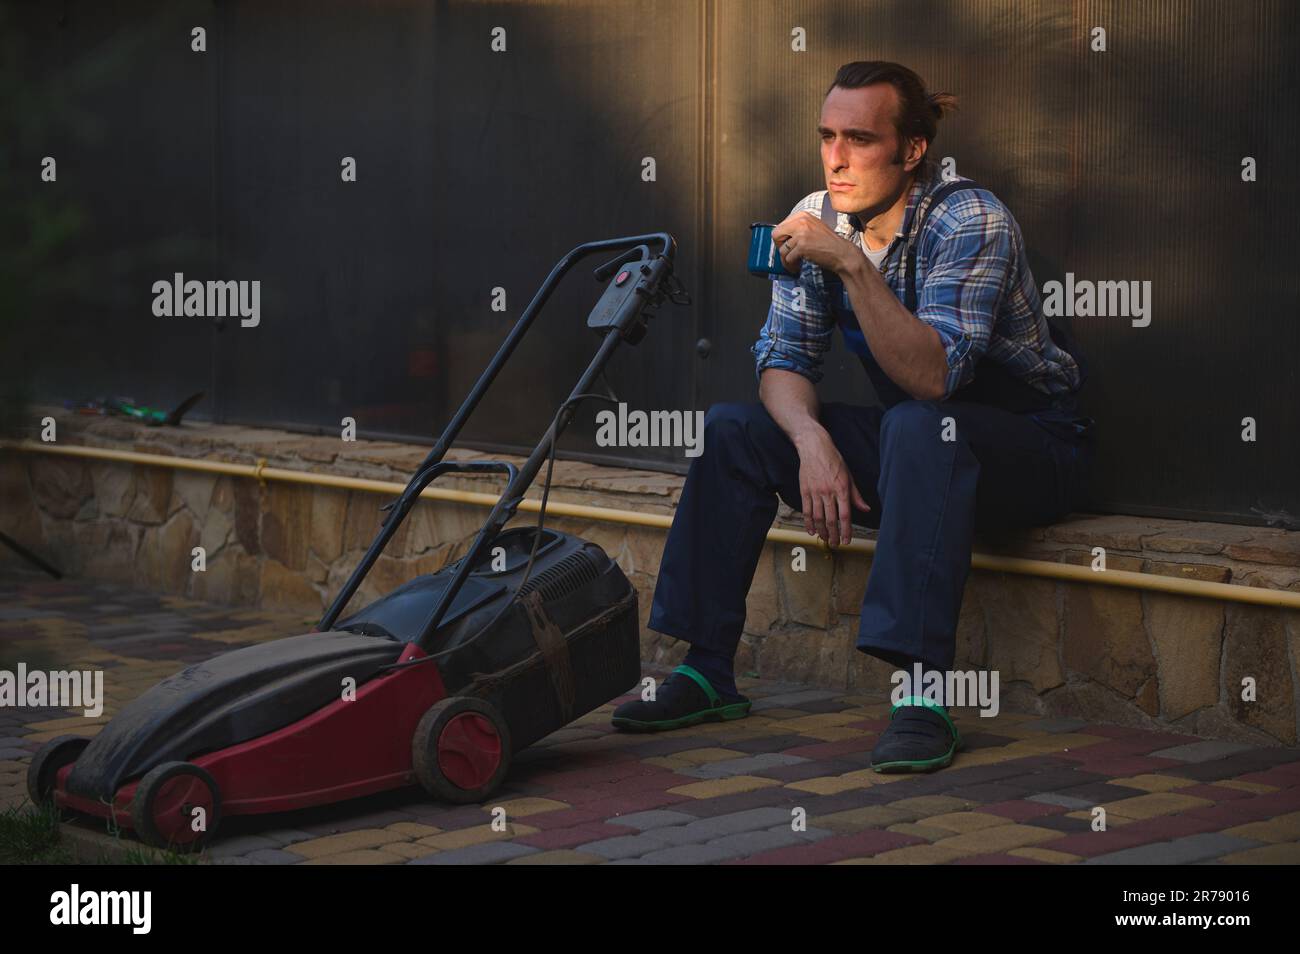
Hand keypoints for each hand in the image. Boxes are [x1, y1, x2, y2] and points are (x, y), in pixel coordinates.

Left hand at [772, 211, 853, 274]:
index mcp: (802, 215)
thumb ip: (798, 228)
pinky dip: (791, 265)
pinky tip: (797, 266)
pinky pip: (788, 259)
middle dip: (780, 247)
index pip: (780, 226)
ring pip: (782, 249)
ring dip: (786, 259)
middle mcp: (801, 222)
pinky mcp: (802, 247)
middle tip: (788, 254)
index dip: (781, 239)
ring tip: (794, 263)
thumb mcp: (813, 226)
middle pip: (776, 235)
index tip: (786, 245)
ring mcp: (801, 234)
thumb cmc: (829, 242)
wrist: (841, 253)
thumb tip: (782, 236)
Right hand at [794, 427, 870, 546]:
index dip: (846, 530)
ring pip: (818, 517)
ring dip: (822, 531)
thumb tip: (865, 508)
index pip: (845, 515)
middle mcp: (828, 492)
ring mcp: (815, 492)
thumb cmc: (833, 459)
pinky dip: (808, 522)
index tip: (847, 540)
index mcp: (842, 489)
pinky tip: (811, 530)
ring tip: (825, 539)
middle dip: (834, 535)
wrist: (814, 447)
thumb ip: (856, 495)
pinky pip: (806, 510)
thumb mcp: (849, 475)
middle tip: (836, 544)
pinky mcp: (805, 490)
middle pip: (831, 520)